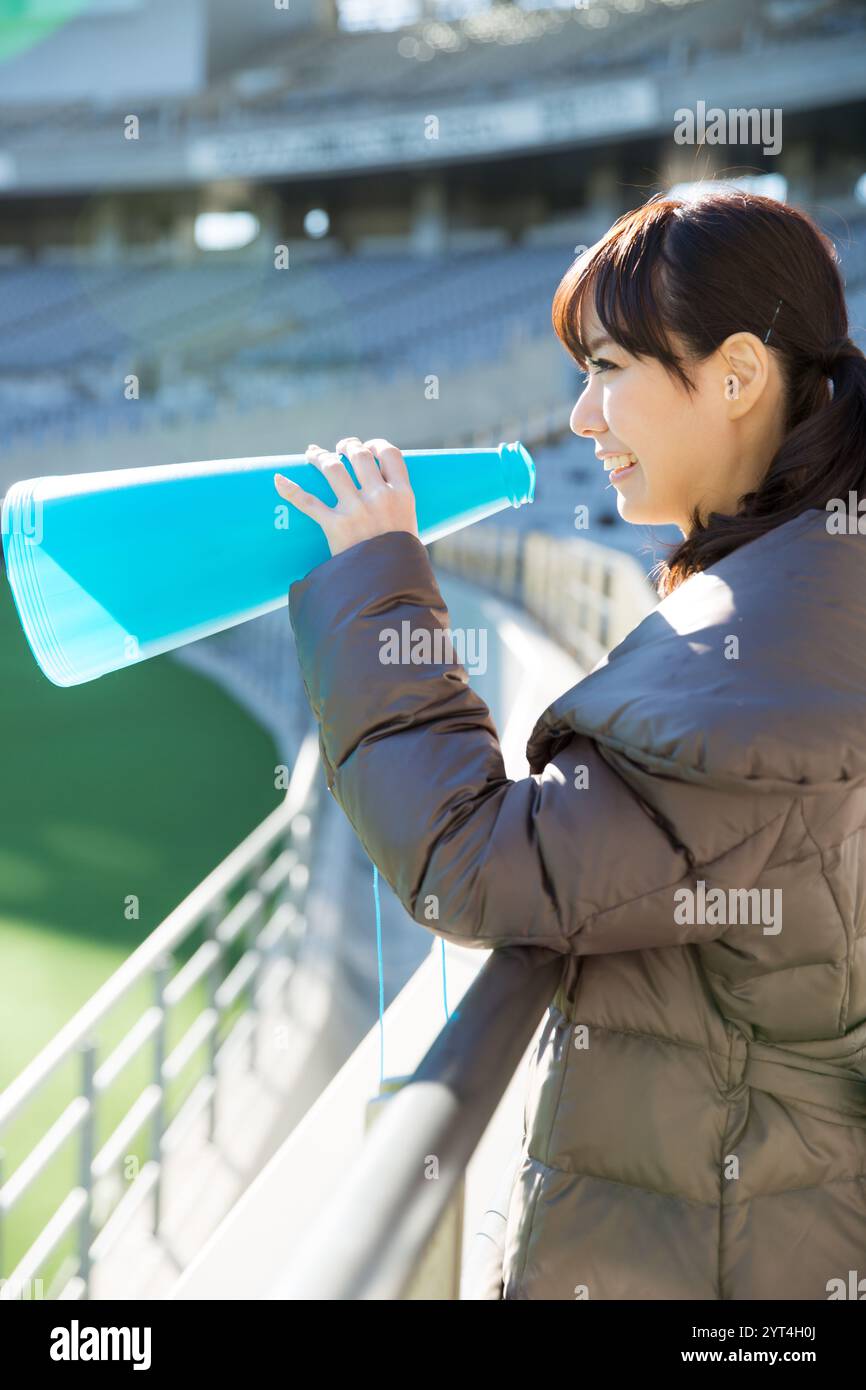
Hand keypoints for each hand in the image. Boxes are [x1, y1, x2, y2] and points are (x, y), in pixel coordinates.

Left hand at [274, 436, 419, 557]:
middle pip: (358, 455)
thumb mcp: (410, 527)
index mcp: (402, 495)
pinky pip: (307, 502)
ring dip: (320, 457)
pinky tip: (278, 479)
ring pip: (332, 468)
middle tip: (339, 448)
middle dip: (347, 446)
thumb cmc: (401, 560)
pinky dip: (290, 489)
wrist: (391, 588)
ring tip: (314, 454)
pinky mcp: (335, 526)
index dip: (376, 445)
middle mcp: (379, 496)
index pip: (390, 454)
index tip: (368, 446)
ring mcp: (356, 510)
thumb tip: (384, 494)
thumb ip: (398, 507)